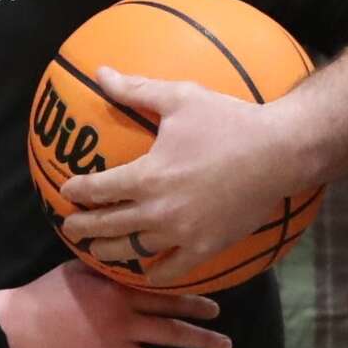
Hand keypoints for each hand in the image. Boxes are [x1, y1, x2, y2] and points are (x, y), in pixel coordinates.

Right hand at [0, 260, 229, 347]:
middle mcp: (122, 325)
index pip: (163, 298)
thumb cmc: (48, 291)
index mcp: (118, 296)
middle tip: (226, 345)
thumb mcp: (78, 268)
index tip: (215, 309)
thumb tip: (130, 257)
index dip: (191, 303)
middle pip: (169, 333)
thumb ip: (107, 267)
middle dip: (200, 339)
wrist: (19, 325)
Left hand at [58, 68, 295, 284]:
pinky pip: (176, 270)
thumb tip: (100, 72)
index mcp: (148, 176)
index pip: (100, 189)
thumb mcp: (178, 97)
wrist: (281, 152)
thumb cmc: (227, 121)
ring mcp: (185, 234)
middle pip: (110, 226)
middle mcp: (161, 211)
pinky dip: (157, 274)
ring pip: (137, 251)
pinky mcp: (210, 247)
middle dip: (85, 227)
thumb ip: (134, 89)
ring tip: (97, 251)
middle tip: (68, 227)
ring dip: (112, 252)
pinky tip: (146, 273)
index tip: (66, 192)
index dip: (78, 191)